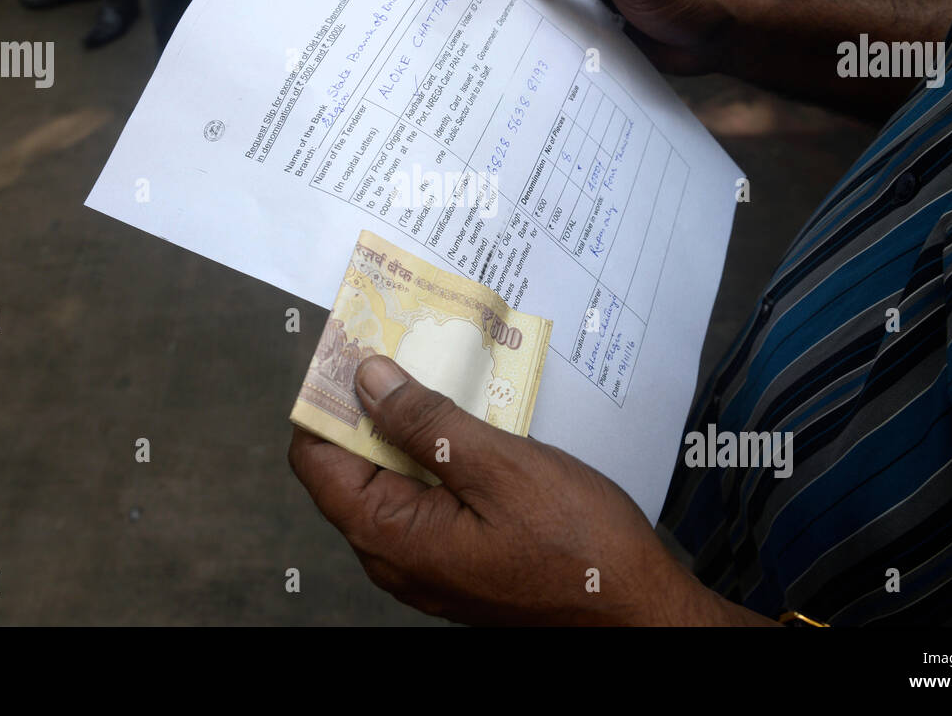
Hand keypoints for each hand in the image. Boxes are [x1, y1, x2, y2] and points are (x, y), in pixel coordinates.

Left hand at [289, 355, 759, 624]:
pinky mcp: (456, 557)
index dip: (324, 399)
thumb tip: (367, 379)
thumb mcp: (501, 466)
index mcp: (391, 537)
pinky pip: (424, 496)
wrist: (635, 606)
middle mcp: (395, 557)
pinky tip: (463, 418)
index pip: (316, 460)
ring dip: (406, 425)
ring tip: (434, 370)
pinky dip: (432, 453)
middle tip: (397, 344)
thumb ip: (424, 422)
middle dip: (368, 403)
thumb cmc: (578, 546)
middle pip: (351, 466)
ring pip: (391, 478)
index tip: (349, 347)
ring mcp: (426, 561)